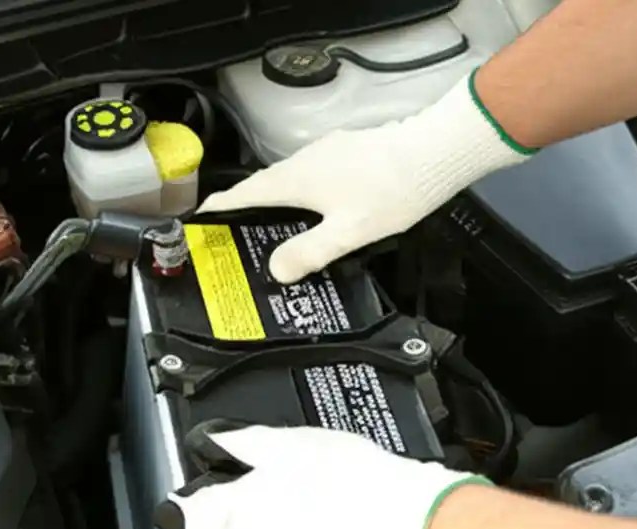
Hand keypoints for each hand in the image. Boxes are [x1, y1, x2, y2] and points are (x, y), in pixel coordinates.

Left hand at [154, 423, 489, 528]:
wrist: (404, 526)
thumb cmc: (347, 480)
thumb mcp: (287, 441)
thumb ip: (243, 442)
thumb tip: (216, 438)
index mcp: (232, 518)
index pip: (184, 521)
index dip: (191, 508)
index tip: (200, 499)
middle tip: (265, 515)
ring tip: (316, 522)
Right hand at [198, 72, 531, 283]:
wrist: (436, 151)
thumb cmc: (391, 191)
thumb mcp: (347, 233)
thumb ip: (308, 252)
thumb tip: (277, 269)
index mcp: (295, 179)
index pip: (243, 193)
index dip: (219, 208)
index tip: (200, 219)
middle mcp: (304, 160)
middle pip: (264, 186)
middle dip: (245, 209)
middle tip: (234, 235)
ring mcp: (327, 151)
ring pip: (289, 178)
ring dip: (276, 201)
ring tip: (273, 229)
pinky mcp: (348, 149)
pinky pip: (311, 173)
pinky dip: (302, 193)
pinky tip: (318, 210)